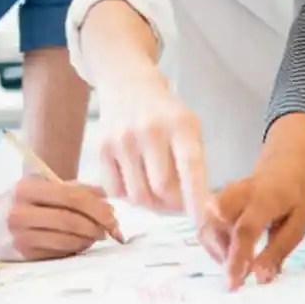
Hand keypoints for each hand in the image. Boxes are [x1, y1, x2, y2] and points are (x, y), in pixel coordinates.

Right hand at [0, 176, 121, 260]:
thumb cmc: (19, 203)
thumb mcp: (39, 187)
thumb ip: (71, 188)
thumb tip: (104, 195)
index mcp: (27, 189)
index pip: (70, 197)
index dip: (96, 206)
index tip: (112, 213)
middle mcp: (20, 212)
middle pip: (70, 220)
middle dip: (97, 225)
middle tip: (110, 228)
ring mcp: (20, 236)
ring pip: (66, 239)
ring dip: (88, 239)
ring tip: (96, 235)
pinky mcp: (23, 255)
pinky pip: (58, 252)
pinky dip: (75, 248)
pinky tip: (80, 243)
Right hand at [98, 77, 209, 217]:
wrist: (126, 82)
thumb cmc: (165, 112)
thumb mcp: (188, 127)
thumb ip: (195, 165)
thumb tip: (201, 210)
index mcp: (180, 124)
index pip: (191, 166)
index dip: (196, 198)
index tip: (202, 221)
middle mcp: (150, 130)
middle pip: (162, 189)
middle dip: (173, 205)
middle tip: (178, 203)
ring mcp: (123, 139)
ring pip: (138, 196)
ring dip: (151, 204)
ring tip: (157, 192)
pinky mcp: (102, 148)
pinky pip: (116, 192)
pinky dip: (128, 196)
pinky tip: (136, 180)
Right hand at [199, 160, 304, 290]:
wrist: (283, 161)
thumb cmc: (294, 194)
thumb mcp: (298, 223)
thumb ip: (279, 250)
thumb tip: (260, 278)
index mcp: (265, 198)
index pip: (246, 228)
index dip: (238, 256)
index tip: (235, 282)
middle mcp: (239, 193)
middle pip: (215, 222)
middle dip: (221, 253)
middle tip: (237, 275)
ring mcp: (223, 194)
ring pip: (206, 223)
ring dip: (215, 250)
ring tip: (234, 264)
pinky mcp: (216, 199)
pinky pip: (205, 223)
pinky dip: (212, 243)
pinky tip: (228, 252)